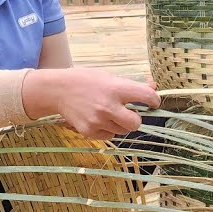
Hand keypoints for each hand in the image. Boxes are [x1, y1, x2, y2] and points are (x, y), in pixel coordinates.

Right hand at [24, 68, 161, 139]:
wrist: (57, 90)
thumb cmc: (85, 80)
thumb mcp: (108, 76)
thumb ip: (131, 84)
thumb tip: (154, 87)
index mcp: (115, 88)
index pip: (146, 96)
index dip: (154, 100)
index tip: (153, 102)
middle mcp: (108, 106)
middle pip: (136, 123)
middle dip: (135, 119)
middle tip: (128, 113)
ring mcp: (98, 121)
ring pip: (122, 131)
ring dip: (120, 124)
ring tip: (108, 113)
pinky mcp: (89, 131)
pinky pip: (108, 135)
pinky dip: (107, 129)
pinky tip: (97, 118)